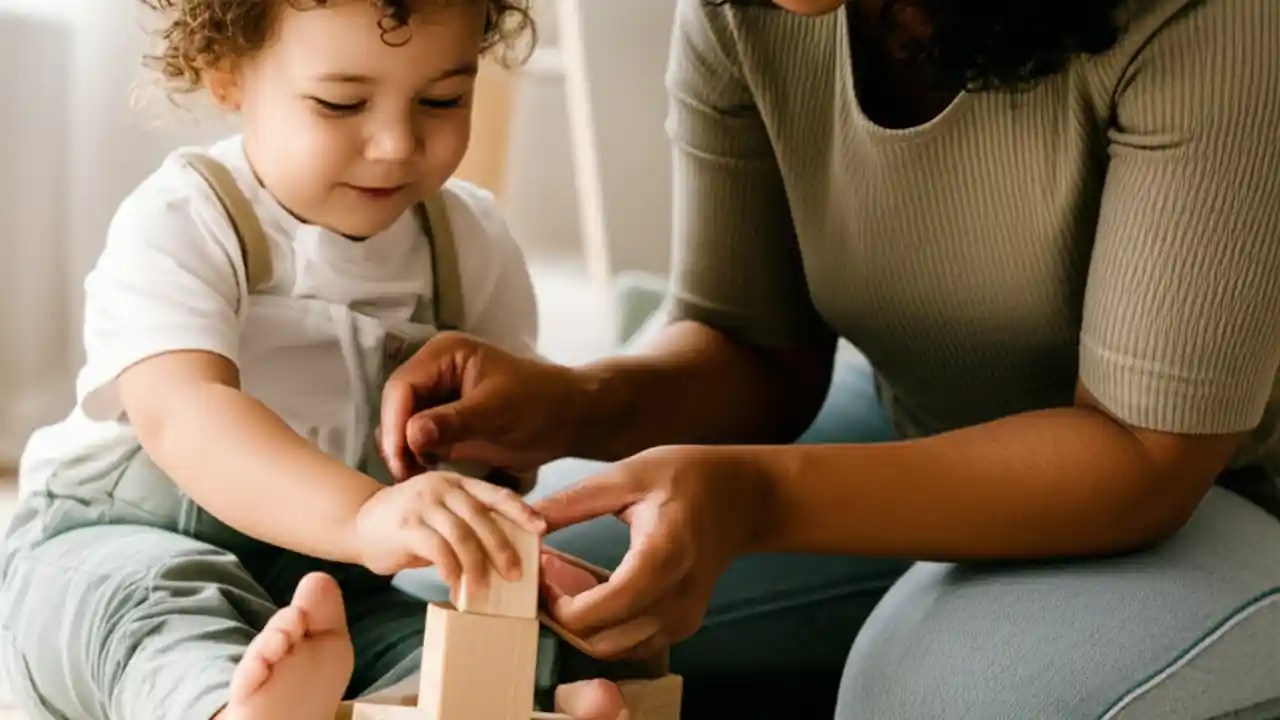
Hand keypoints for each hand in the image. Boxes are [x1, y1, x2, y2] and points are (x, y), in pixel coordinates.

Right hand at [354, 471, 546, 596]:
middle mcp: (441, 488)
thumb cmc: (409, 524)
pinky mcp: (406, 526)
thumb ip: (468, 523)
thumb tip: (505, 553)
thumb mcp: (442, 513)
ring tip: (482, 590)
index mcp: (456, 482)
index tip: (542, 529)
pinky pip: (437, 550)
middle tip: (515, 574)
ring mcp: (422, 505)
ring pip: (462, 535)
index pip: (496, 494)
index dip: (521, 511)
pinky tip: (455, 585)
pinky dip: (451, 570)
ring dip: (477, 566)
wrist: (359, 522)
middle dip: (502, 548)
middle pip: (482, 517)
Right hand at [379, 332, 585, 481]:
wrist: (568, 419)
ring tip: (416, 479)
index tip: (399, 458)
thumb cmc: (540, 405)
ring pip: (402, 425)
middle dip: (396, 440)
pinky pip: (417, 439)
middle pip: (396, 406)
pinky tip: (427, 476)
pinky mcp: (444, 422)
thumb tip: (411, 435)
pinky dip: (416, 457)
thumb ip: (453, 422)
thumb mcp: (497, 412)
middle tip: (405, 476)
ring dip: (404, 451)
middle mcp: (434, 371)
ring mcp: (437, 397)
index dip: (394, 422)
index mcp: (445, 354)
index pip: (402, 386)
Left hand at [534, 446, 772, 659]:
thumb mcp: (628, 474)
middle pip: (601, 639)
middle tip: (543, 576)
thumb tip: (525, 522)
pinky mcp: (681, 626)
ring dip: (578, 624)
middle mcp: (678, 599)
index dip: (560, 602)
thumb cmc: (688, 478)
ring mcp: (682, 619)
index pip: (604, 607)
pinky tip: (589, 586)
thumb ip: (574, 501)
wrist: (742, 498)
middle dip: (561, 616)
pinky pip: (628, 643)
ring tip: (563, 577)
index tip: (539, 570)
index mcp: (665, 555)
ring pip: (612, 648)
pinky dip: (600, 625)